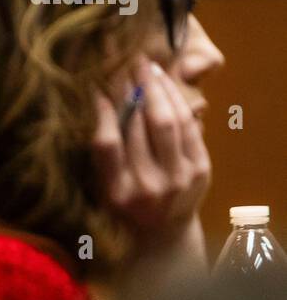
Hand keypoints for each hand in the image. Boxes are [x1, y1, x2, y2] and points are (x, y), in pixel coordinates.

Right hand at [91, 56, 210, 292]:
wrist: (161, 235)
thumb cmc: (122, 207)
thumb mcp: (102, 186)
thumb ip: (103, 151)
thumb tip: (101, 99)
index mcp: (116, 192)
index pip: (108, 143)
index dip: (103, 111)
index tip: (97, 87)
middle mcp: (149, 186)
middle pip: (142, 126)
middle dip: (134, 88)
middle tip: (127, 63)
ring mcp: (179, 179)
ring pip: (169, 121)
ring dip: (158, 88)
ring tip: (147, 67)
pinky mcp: (201, 171)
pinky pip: (189, 127)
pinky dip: (177, 102)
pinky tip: (166, 84)